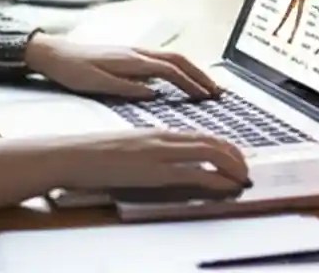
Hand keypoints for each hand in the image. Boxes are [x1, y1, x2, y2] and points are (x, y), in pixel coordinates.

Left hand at [24, 33, 219, 98]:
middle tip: (217, 91)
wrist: (52, 52)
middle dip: (201, 74)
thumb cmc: (71, 70)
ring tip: (205, 85)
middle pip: (179, 59)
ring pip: (173, 57)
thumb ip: (126, 89)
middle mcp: (138, 53)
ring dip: (192, 70)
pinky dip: (179, 68)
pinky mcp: (130, 55)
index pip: (171, 70)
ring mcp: (135, 52)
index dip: (191, 84)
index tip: (206, 97)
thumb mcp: (96, 84)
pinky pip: (162, 60)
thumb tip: (155, 94)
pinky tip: (180, 79)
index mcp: (133, 60)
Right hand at [56, 128, 250, 191]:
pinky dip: (216, 180)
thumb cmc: (94, 154)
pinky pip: (194, 174)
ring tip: (243, 177)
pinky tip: (226, 187)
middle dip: (235, 155)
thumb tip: (169, 159)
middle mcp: (164, 138)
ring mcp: (160, 154)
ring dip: (232, 165)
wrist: (72, 155)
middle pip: (212, 141)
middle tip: (247, 168)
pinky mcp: (154, 172)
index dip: (224, 145)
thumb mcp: (130, 146)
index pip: (201, 135)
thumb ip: (152, 148)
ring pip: (209, 152)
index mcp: (158, 132)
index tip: (237, 155)